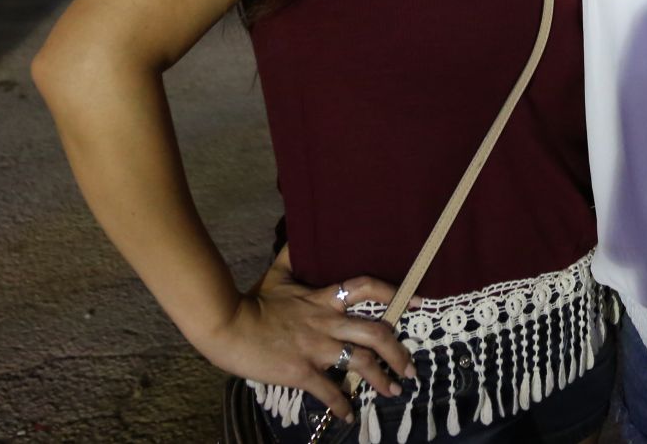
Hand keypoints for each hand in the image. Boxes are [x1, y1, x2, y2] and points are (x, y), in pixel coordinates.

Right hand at [195, 245, 418, 417]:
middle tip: (410, 367)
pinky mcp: (302, 371)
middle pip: (376, 332)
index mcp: (323, 298)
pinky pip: (330, 390)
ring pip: (362, 361)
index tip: (420, 301)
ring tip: (394, 390)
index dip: (395, 293)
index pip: (366, 287)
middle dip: (398, 351)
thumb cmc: (252, 301)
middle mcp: (327, 322)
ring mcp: (316, 347)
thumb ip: (292, 256)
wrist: (227, 325)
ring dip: (382, 378)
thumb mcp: (277, 274)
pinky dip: (343, 404)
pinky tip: (350, 414)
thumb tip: (298, 233)